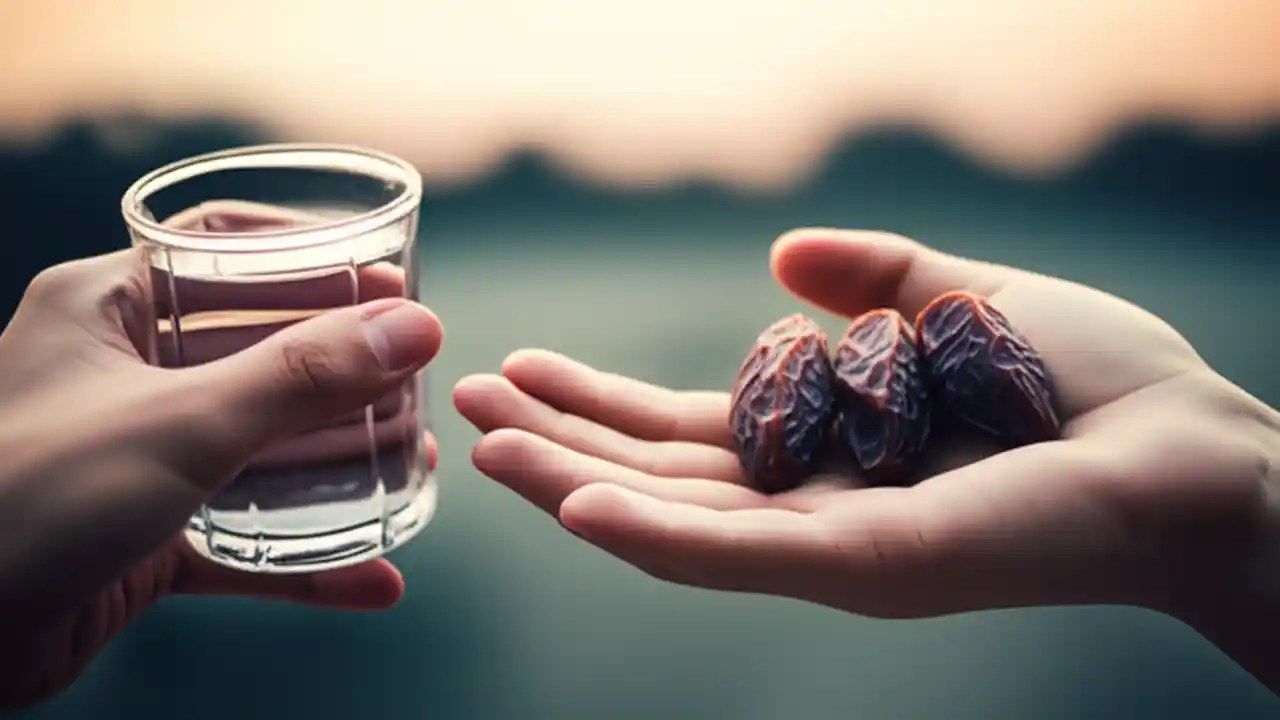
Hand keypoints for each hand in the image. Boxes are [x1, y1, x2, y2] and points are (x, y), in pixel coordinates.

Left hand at [0, 249, 442, 708]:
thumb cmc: (27, 501)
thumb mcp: (178, 424)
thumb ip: (300, 377)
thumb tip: (414, 329)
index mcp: (105, 310)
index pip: (224, 255)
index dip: (315, 262)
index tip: (393, 288)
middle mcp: (119, 376)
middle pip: (256, 353)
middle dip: (343, 374)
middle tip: (415, 383)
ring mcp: (132, 458)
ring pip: (256, 448)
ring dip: (336, 463)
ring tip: (411, 467)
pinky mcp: (142, 538)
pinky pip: (242, 538)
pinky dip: (305, 557)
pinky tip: (371, 577)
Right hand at [454, 228, 1278, 689]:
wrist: (1190, 449)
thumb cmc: (1089, 380)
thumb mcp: (955, 298)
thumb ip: (869, 275)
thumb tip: (777, 260)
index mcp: (824, 445)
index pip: (684, 429)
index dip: (597, 401)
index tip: (519, 368)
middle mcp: (809, 503)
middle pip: (656, 476)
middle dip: (556, 442)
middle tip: (462, 404)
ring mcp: (829, 542)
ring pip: (673, 521)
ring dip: (570, 484)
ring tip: (483, 447)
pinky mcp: (864, 562)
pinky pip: (738, 554)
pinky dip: (650, 533)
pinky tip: (572, 504)